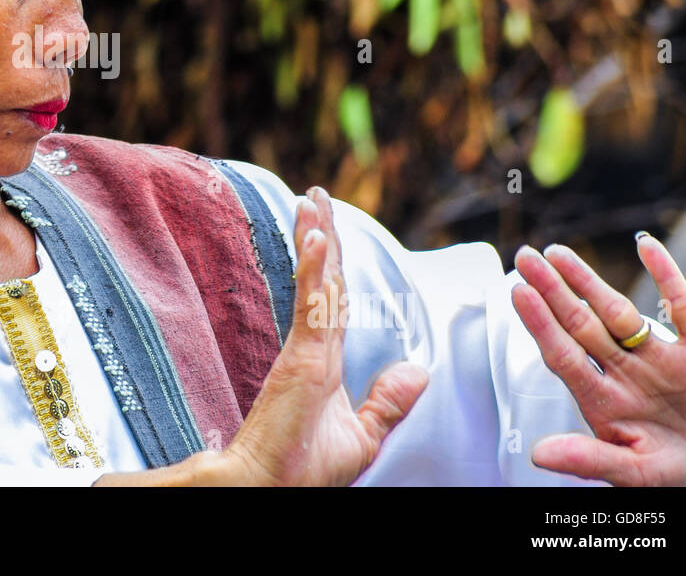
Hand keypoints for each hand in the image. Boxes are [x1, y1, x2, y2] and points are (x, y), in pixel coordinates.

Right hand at [221, 186, 429, 485]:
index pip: (335, 298)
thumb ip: (386, 403)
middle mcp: (314, 348)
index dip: (335, 262)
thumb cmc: (303, 472)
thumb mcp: (362, 436)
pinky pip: (315, 307)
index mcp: (325, 360)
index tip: (328, 227)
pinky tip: (320, 241)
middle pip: (325, 280)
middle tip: (316, 195)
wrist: (268, 490)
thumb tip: (417, 371)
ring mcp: (307, 350)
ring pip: (318, 284)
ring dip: (317, 238)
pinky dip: (317, 272)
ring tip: (313, 201)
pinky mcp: (302, 359)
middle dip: (323, 234)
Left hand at [512, 233, 685, 485]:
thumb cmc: (681, 476)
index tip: (517, 291)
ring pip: (620, 311)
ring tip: (556, 252)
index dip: (541, 324)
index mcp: (605, 401)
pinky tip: (646, 246)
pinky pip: (683, 307)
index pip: (564, 356)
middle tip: (524, 256)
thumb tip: (536, 454)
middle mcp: (627, 373)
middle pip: (582, 325)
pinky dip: (667, 276)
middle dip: (553, 291)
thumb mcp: (637, 472)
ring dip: (588, 280)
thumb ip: (590, 459)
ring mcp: (663, 359)